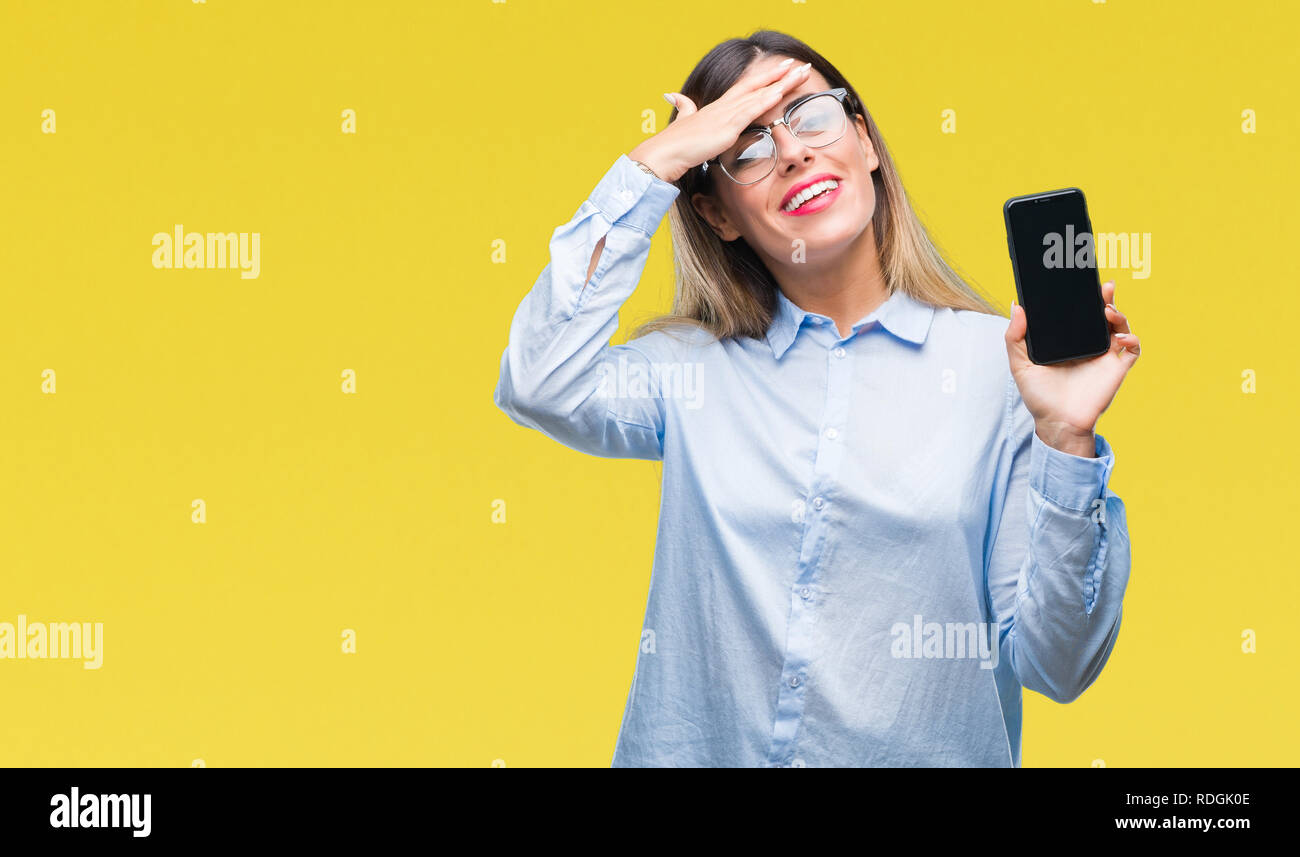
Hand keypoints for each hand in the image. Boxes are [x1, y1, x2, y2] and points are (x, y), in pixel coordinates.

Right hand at [629, 58, 812, 182]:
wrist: (666, 153)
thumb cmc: (674, 142)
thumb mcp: (682, 121)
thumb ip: (684, 107)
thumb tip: (674, 94)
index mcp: (718, 106)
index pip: (746, 87)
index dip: (764, 77)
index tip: (782, 69)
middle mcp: (725, 106)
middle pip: (757, 85)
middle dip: (780, 74)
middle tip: (800, 65)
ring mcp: (727, 115)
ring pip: (760, 94)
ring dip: (782, 83)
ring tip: (801, 72)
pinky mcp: (727, 127)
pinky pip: (750, 111)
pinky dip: (766, 100)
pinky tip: (779, 93)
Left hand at [1004, 280, 1140, 455]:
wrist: (1057, 423)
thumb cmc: (1039, 396)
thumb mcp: (1020, 364)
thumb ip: (1014, 336)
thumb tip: (1016, 305)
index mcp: (1069, 340)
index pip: (1079, 313)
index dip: (1084, 297)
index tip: (1081, 282)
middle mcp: (1089, 344)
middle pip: (1103, 314)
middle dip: (1106, 297)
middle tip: (1104, 287)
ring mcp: (1105, 355)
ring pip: (1120, 325)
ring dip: (1118, 314)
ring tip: (1108, 311)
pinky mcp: (1117, 368)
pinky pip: (1133, 348)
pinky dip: (1132, 337)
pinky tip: (1119, 336)